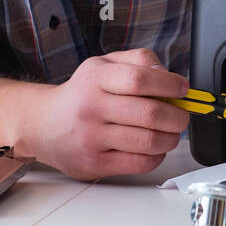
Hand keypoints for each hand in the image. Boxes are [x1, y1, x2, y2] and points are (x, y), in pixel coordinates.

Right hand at [29, 49, 190, 180]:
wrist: (43, 124)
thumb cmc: (81, 94)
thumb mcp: (104, 64)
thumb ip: (138, 61)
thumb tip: (168, 74)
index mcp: (96, 78)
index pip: (140, 79)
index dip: (169, 84)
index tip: (182, 89)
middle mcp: (91, 107)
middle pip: (149, 113)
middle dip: (177, 116)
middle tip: (182, 116)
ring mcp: (91, 138)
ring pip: (147, 141)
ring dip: (170, 138)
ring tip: (171, 133)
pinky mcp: (94, 164)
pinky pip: (138, 163)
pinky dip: (156, 156)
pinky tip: (154, 148)